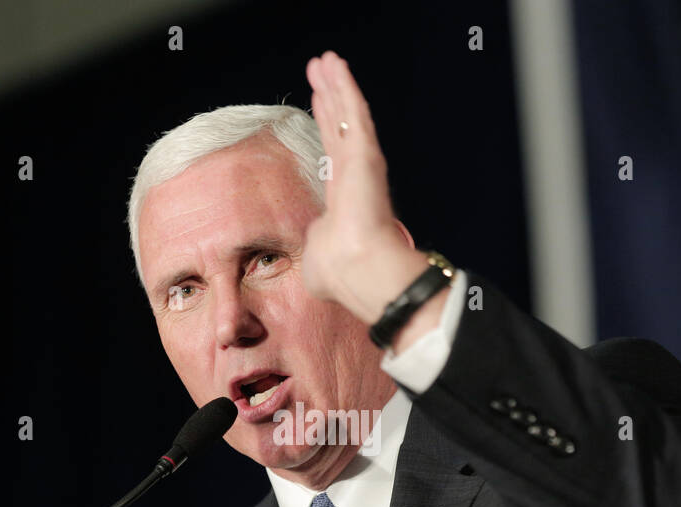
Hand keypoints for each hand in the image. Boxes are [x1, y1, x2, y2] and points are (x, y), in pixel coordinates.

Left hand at [302, 51, 426, 322]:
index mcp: (344, 199)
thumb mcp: (317, 257)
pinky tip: (336, 66)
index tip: (319, 101)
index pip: (333, 152)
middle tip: (320, 69)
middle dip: (330, 96)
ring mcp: (361, 163)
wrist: (358, 270)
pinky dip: (345, 88)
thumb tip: (315, 246)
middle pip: (339, 126)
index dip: (326, 125)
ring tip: (326, 59)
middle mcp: (354, 176)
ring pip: (347, 115)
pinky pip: (354, 113)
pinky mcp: (365, 154)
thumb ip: (316, 243)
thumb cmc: (339, 272)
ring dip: (337, 85)